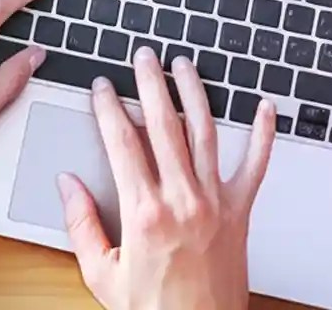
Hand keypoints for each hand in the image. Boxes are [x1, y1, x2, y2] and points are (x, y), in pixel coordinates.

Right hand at [59, 49, 276, 309]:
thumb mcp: (102, 274)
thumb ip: (81, 225)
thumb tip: (67, 185)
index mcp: (143, 213)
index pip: (122, 143)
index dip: (110, 108)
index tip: (103, 87)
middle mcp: (182, 199)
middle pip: (164, 126)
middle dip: (151, 84)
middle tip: (144, 57)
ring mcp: (215, 202)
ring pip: (205, 133)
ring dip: (194, 94)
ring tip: (185, 65)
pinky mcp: (240, 212)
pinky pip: (256, 165)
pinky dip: (263, 135)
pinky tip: (265, 107)